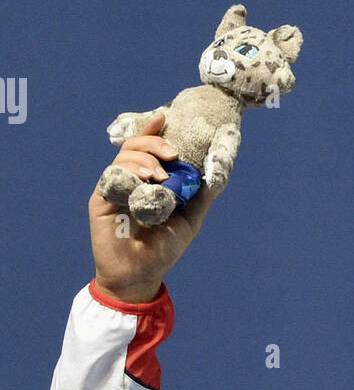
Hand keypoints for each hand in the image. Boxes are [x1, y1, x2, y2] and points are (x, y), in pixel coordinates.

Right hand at [90, 110, 214, 303]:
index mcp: (147, 181)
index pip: (148, 149)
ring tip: (161, 176)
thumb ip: (200, 197)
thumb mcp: (189, 220)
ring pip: (124, 157)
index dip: (153, 131)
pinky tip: (145, 180)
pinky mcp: (101, 198)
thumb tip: (217, 172)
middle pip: (135, 146)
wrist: (140, 274)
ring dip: (145, 159)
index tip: (164, 116)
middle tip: (172, 154)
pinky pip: (113, 175)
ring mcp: (114, 188)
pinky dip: (130, 172)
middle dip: (154, 142)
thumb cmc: (163, 250)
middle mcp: (129, 180)